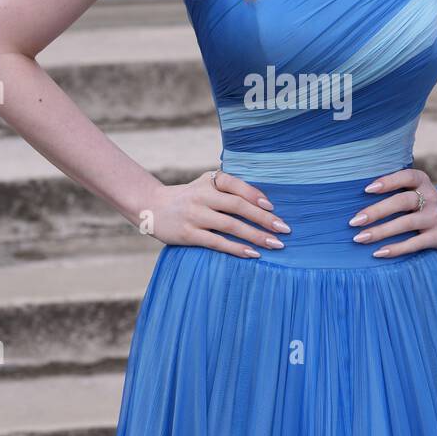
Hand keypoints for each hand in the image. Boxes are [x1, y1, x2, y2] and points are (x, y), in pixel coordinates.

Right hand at [137, 169, 289, 257]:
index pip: (235, 185)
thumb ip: (229, 187)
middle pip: (238, 206)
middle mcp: (202, 196)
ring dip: (256, 236)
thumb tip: (265, 201)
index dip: (255, 194)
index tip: (273, 207)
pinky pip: (217, 242)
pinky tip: (253, 254)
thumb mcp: (206, 184)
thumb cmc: (189, 197)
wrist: (152, 207)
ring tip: (275, 244)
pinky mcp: (188, 234)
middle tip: (284, 229)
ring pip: (230, 226)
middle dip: (264, 218)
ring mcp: (194, 215)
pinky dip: (237, 248)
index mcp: (209, 181)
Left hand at [347, 168, 436, 256]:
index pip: (407, 177)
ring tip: (360, 238)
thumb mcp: (415, 191)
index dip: (388, 181)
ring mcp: (436, 217)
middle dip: (377, 211)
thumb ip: (394, 190)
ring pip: (407, 223)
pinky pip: (415, 243)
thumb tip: (353, 196)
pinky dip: (396, 249)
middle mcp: (431, 198)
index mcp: (423, 182)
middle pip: (403, 201)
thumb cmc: (421, 205)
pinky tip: (378, 253)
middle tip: (354, 221)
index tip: (367, 189)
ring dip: (381, 231)